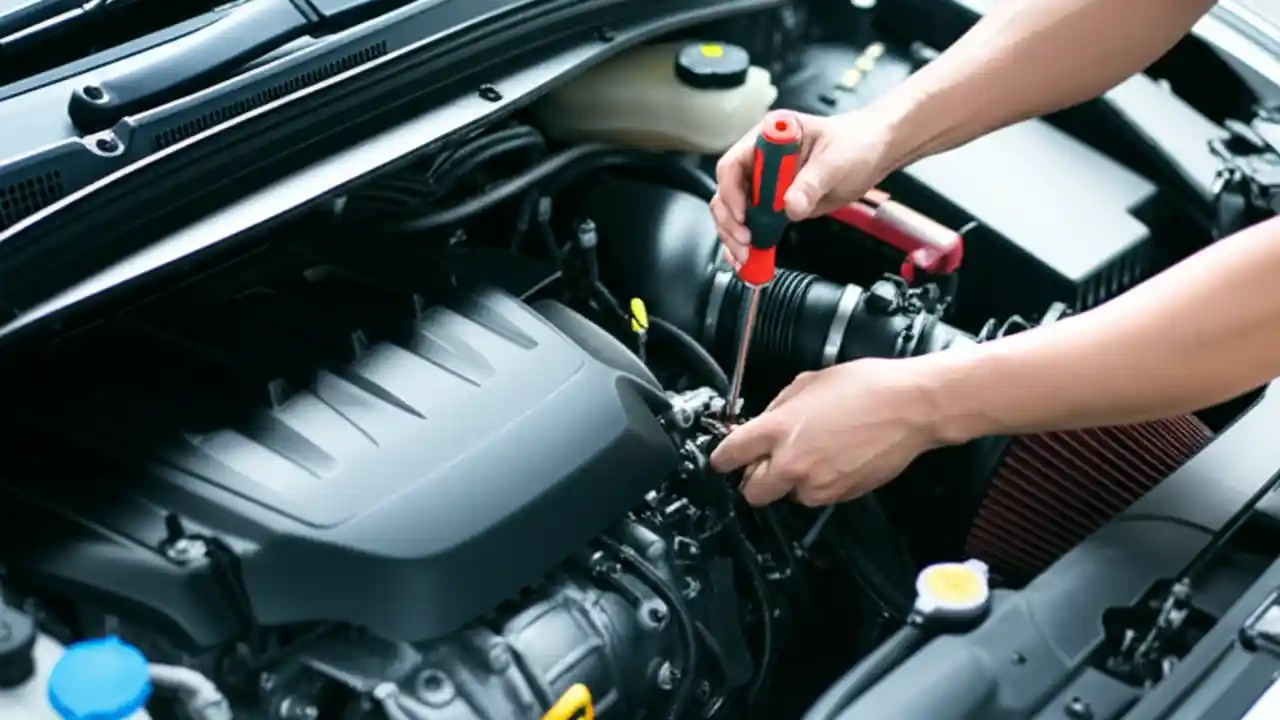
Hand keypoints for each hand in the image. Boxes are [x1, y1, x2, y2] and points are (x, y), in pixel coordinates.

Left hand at [708, 358, 948, 505]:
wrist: (911, 407)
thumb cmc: (865, 387)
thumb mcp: (809, 383)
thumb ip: (778, 409)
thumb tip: (761, 424)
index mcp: (779, 429)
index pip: (729, 455)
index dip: (721, 458)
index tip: (722, 459)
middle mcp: (793, 462)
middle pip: (751, 492)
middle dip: (754, 479)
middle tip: (767, 463)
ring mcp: (817, 484)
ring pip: (786, 497)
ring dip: (791, 483)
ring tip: (813, 455)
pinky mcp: (840, 496)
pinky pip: (816, 497)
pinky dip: (817, 485)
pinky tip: (834, 460)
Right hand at [710, 109, 897, 266]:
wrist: (873, 153)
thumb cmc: (855, 143)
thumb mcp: (835, 160)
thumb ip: (811, 183)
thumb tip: (790, 207)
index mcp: (768, 138)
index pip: (733, 164)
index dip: (732, 191)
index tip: (743, 214)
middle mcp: (760, 160)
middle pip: (727, 192)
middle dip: (730, 221)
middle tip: (745, 242)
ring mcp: (765, 183)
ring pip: (733, 212)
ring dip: (734, 236)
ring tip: (746, 256)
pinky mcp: (775, 204)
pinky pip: (754, 224)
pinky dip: (748, 243)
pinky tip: (748, 259)